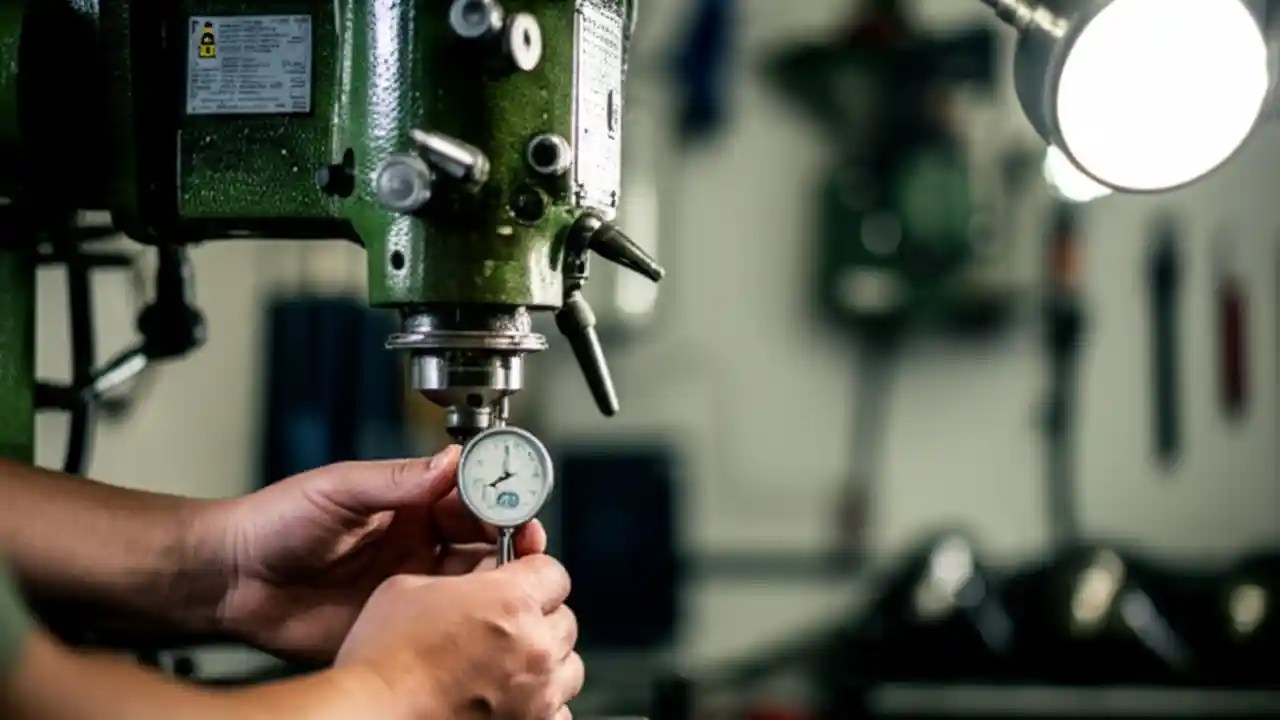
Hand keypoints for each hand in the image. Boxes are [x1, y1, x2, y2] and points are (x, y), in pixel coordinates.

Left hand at [202, 447, 546, 660]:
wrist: (233, 580)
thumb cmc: (275, 523)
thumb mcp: (339, 489)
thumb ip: (396, 480)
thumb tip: (450, 462)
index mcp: (410, 501)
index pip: (472, 494)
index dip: (500, 496)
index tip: (517, 502)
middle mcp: (419, 540)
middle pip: (487, 538)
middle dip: (514, 538)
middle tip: (527, 543)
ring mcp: (412, 582)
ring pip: (476, 580)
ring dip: (499, 577)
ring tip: (510, 579)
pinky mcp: (399, 621)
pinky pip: (446, 621)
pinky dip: (471, 617)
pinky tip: (480, 614)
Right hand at [336, 556, 581, 719]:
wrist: (372, 716)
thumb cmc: (382, 657)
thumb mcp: (411, 588)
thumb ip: (462, 576)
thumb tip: (483, 576)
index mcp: (510, 601)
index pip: (553, 573)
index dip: (532, 575)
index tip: (517, 583)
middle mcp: (535, 648)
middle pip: (565, 620)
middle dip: (539, 620)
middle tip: (504, 629)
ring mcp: (538, 696)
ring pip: (568, 669)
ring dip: (545, 664)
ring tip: (509, 668)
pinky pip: (559, 711)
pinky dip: (541, 706)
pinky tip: (509, 701)